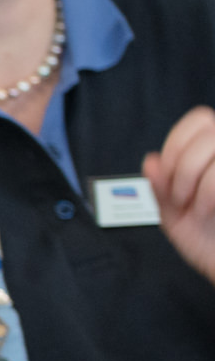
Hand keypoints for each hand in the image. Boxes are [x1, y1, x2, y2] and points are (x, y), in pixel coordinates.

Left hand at [143, 107, 214, 282]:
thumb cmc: (208, 242)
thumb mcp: (175, 213)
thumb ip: (160, 187)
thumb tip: (152, 161)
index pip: (199, 119)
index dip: (177, 143)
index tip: (166, 176)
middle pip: (207, 132)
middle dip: (182, 166)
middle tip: (180, 198)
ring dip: (194, 180)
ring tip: (196, 209)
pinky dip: (209, 195)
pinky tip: (210, 214)